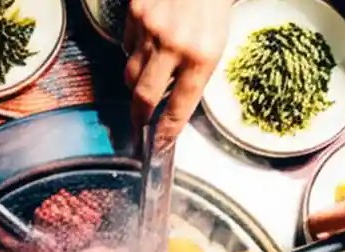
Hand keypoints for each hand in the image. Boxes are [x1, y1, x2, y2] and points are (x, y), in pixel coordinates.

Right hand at [124, 0, 230, 143]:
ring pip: (131, 72)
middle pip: (144, 96)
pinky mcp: (136, 13)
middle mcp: (175, 45)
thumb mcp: (217, 41)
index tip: (160, 145)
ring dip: (137, 83)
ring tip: (145, 81)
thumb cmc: (213, 4)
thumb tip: (174, 98)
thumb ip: (197, 71)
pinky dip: (134, 50)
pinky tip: (147, 42)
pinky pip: (127, 44)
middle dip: (140, 115)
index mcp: (202, 56)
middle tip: (139, 122)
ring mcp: (151, 29)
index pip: (179, 107)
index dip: (167, 131)